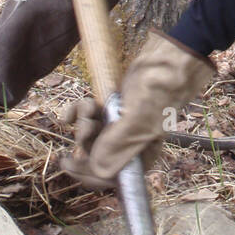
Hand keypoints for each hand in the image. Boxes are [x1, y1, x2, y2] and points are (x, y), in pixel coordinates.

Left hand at [58, 33, 214, 189]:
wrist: (165, 56)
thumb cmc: (160, 87)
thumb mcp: (141, 117)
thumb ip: (120, 144)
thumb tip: (99, 169)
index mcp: (143, 155)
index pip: (112, 179)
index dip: (89, 175)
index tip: (69, 164)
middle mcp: (131, 145)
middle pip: (97, 157)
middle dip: (86, 140)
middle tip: (87, 124)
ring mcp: (121, 126)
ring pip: (91, 135)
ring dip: (83, 121)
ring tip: (89, 105)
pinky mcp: (113, 109)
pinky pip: (89, 118)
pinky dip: (78, 113)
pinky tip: (73, 109)